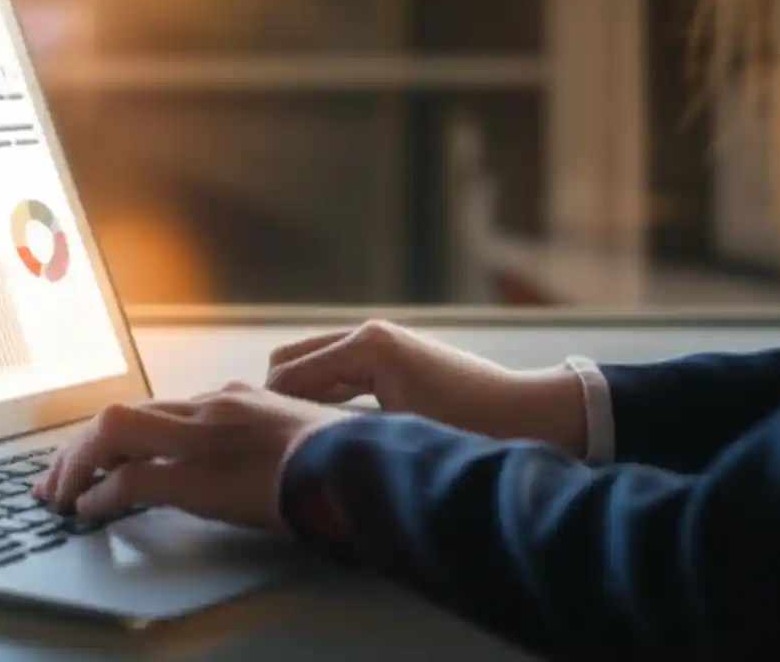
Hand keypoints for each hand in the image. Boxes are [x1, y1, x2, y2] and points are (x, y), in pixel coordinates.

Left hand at [33, 384, 349, 530]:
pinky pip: (130, 479)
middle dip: (77, 446)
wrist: (363, 466)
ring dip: (76, 465)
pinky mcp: (199, 474)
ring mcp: (201, 437)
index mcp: (231, 398)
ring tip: (59, 494)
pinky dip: (102, 496)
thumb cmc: (343, 459)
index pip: (156, 410)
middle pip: (120, 414)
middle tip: (55, 476)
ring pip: (111, 432)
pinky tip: (90, 512)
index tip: (99, 458)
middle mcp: (208, 407)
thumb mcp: (297, 437)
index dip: (117, 436)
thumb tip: (247, 465)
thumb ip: (261, 441)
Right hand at [266, 320, 587, 455]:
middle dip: (271, 397)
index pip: (286, 374)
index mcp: (366, 346)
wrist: (534, 415)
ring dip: (294, 395)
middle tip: (262, 442)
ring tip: (282, 438)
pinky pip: (336, 370)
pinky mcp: (391, 357)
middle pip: (289, 358)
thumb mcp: (399, 434)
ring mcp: (380, 342)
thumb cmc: (472, 428)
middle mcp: (368, 334)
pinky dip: (319, 393)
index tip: (245, 445)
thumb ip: (337, 430)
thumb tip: (287, 439)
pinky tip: (318, 427)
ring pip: (311, 363)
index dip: (263, 410)